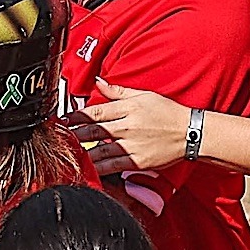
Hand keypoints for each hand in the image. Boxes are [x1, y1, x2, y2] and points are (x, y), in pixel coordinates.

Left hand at [64, 80, 189, 174]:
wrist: (191, 132)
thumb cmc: (168, 113)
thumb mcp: (143, 95)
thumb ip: (117, 91)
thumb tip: (98, 81)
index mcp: (127, 108)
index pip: (94, 111)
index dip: (75, 116)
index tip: (63, 119)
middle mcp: (126, 126)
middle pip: (92, 130)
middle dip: (72, 133)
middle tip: (58, 136)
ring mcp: (131, 145)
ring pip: (98, 149)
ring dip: (80, 151)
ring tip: (66, 151)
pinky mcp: (136, 161)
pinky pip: (111, 166)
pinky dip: (96, 167)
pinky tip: (85, 167)